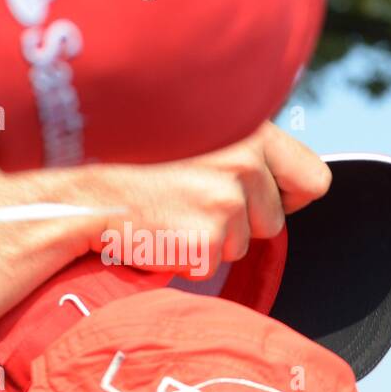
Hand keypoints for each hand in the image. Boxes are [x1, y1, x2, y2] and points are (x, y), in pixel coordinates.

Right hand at [86, 121, 329, 273]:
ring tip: (171, 209)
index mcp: (248, 128)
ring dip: (213, 237)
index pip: (315, 178)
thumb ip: (243, 145)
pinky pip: (214, 263)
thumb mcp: (196, 128)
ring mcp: (226, 201)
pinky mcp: (207, 239)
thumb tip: (286, 177)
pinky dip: (189, 256)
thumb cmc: (132, 156)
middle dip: (241, 220)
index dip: (291, 195)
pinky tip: (160, 229)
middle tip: (190, 198)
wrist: (75, 186)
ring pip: (245, 244)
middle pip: (275, 219)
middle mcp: (244, 161)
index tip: (267, 197)